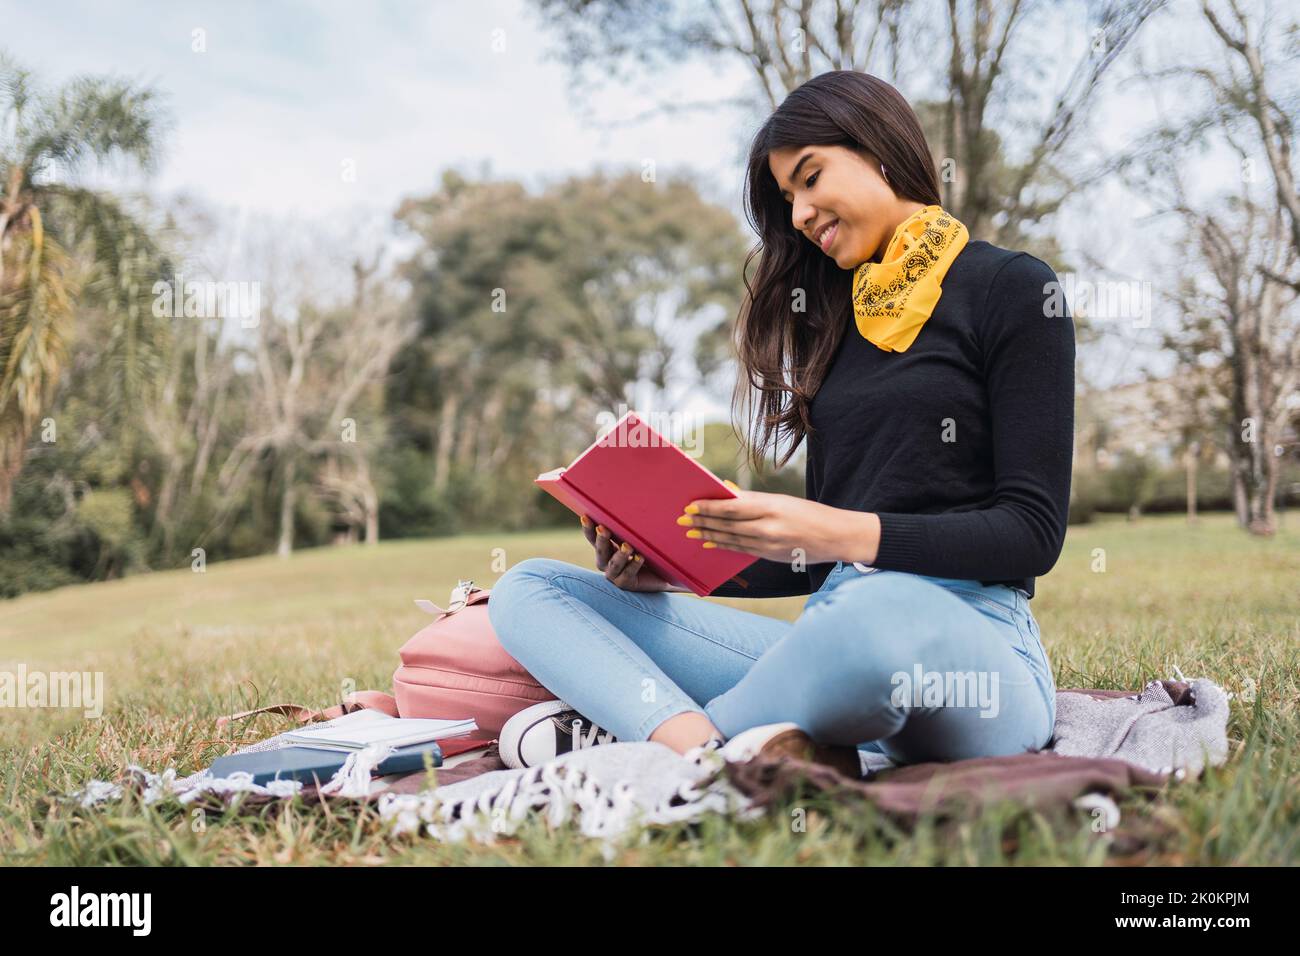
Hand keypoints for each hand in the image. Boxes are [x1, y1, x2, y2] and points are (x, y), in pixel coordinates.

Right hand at [580, 514, 690, 591]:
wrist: (662, 574)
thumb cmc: (648, 551)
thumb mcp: (638, 537)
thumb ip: (630, 525)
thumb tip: (630, 499)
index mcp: (605, 548)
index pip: (593, 537)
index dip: (588, 528)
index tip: (585, 517)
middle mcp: (606, 562)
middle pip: (600, 550)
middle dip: (602, 539)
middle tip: (604, 529)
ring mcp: (615, 575)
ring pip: (613, 564)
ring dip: (620, 555)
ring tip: (628, 546)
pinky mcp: (626, 584)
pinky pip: (629, 574)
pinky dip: (634, 565)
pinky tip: (640, 557)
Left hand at [679, 482, 880, 566]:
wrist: (837, 537)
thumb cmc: (810, 513)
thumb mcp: (783, 501)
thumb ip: (754, 499)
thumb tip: (728, 494)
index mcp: (771, 506)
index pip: (732, 506)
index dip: (709, 507)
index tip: (691, 505)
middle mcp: (768, 526)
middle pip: (727, 524)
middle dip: (703, 522)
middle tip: (683, 520)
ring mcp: (768, 544)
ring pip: (731, 539)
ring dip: (709, 535)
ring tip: (692, 531)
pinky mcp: (770, 556)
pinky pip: (741, 550)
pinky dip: (723, 546)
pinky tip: (710, 543)